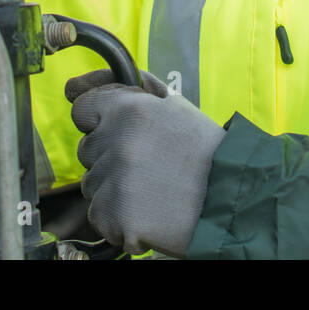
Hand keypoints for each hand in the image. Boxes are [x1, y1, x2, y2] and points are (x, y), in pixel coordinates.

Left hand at [66, 69, 225, 256]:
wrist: (233, 200)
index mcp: (128, 109)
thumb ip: (130, 90)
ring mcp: (114, 180)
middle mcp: (116, 141)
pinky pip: (100, 217)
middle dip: (110, 159)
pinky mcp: (115, 216)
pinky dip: (119, 220)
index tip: (119, 135)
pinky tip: (149, 213)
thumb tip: (75, 88)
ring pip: (92, 186)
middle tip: (149, 167)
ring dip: (114, 190)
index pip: (81, 110)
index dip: (98, 123)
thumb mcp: (174, 106)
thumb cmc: (205, 152)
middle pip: (87, 151)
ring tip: (153, 191)